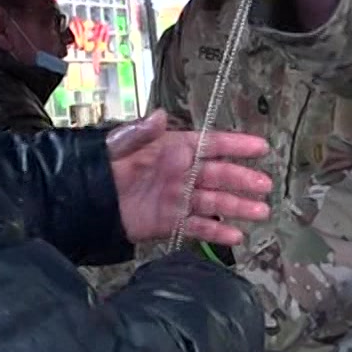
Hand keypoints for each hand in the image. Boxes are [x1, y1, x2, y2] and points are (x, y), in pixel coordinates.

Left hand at [106, 110, 272, 245]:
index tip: (261, 147)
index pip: (211, 144)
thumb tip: (160, 115)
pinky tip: (236, 236)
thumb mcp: (120, 144)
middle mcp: (183, 173)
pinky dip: (217, 232)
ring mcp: (180, 199)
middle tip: (265, 185)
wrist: (86, 200)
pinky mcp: (171, 222)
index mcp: (174, 148)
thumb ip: (142, 132)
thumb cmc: (105, 166)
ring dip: (239, 207)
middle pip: (220, 175)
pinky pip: (199, 227)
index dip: (236, 145)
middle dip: (244, 179)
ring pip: (215, 202)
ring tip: (261, 212)